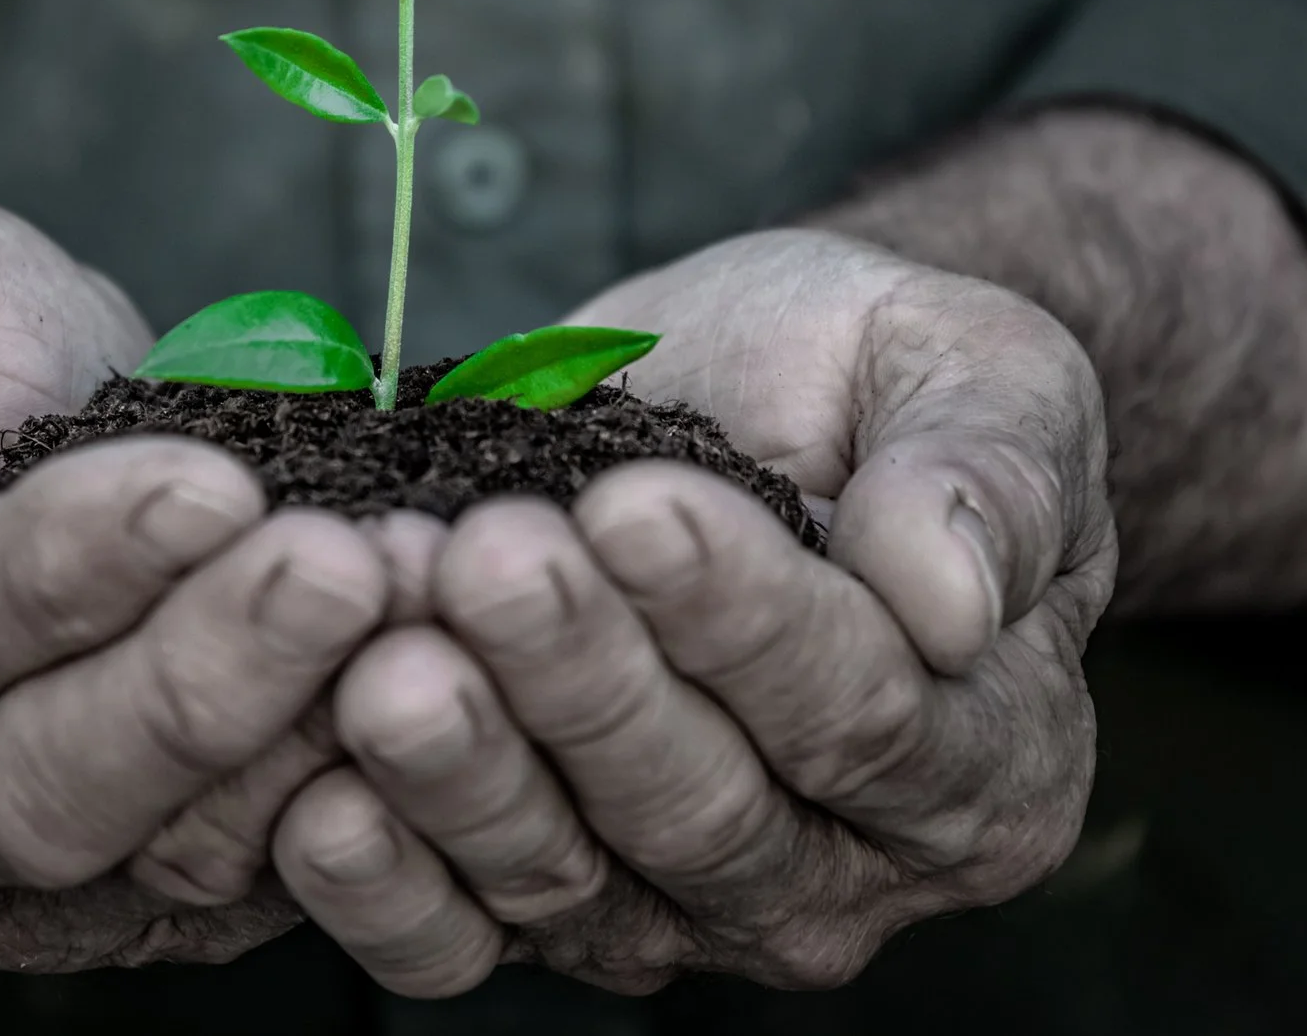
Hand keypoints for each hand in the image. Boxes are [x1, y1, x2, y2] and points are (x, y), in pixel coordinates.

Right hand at [0, 193, 388, 966]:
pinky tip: (432, 672)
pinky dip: (346, 789)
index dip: (56, 570)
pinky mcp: (123, 897)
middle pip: (29, 797)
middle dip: (198, 683)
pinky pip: (238, 883)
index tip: (205, 482)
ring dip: (299, 732)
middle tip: (341, 567)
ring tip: (414, 597)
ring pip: (154, 860)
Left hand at [271, 228, 1117, 994]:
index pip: (860, 709)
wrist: (767, 398)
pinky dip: (385, 883)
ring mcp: (684, 905)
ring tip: (384, 657)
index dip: (740, 616)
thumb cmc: (887, 382)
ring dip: (463, 771)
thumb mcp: (984, 371)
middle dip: (578, 682)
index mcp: (984, 756)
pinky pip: (461, 935)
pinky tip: (315, 803)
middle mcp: (840, 866)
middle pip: (701, 805)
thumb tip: (951, 597)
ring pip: (569, 875)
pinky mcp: (550, 903)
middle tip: (482, 563)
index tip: (633, 507)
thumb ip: (991, 475)